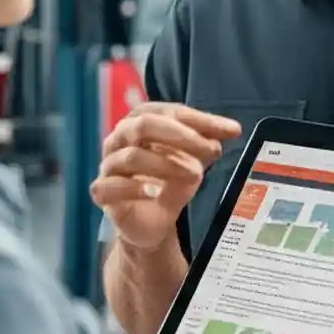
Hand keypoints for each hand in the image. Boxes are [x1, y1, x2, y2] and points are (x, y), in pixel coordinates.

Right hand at [90, 102, 240, 249]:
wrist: (153, 222)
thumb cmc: (170, 182)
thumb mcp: (194, 161)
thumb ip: (207, 142)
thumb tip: (230, 130)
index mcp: (141, 122)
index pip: (169, 111)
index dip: (200, 119)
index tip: (230, 130)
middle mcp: (120, 138)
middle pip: (144, 125)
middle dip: (181, 135)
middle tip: (210, 148)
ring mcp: (109, 165)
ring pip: (131, 156)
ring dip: (166, 164)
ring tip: (195, 175)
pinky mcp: (102, 193)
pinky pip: (111, 186)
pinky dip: (135, 188)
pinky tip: (156, 193)